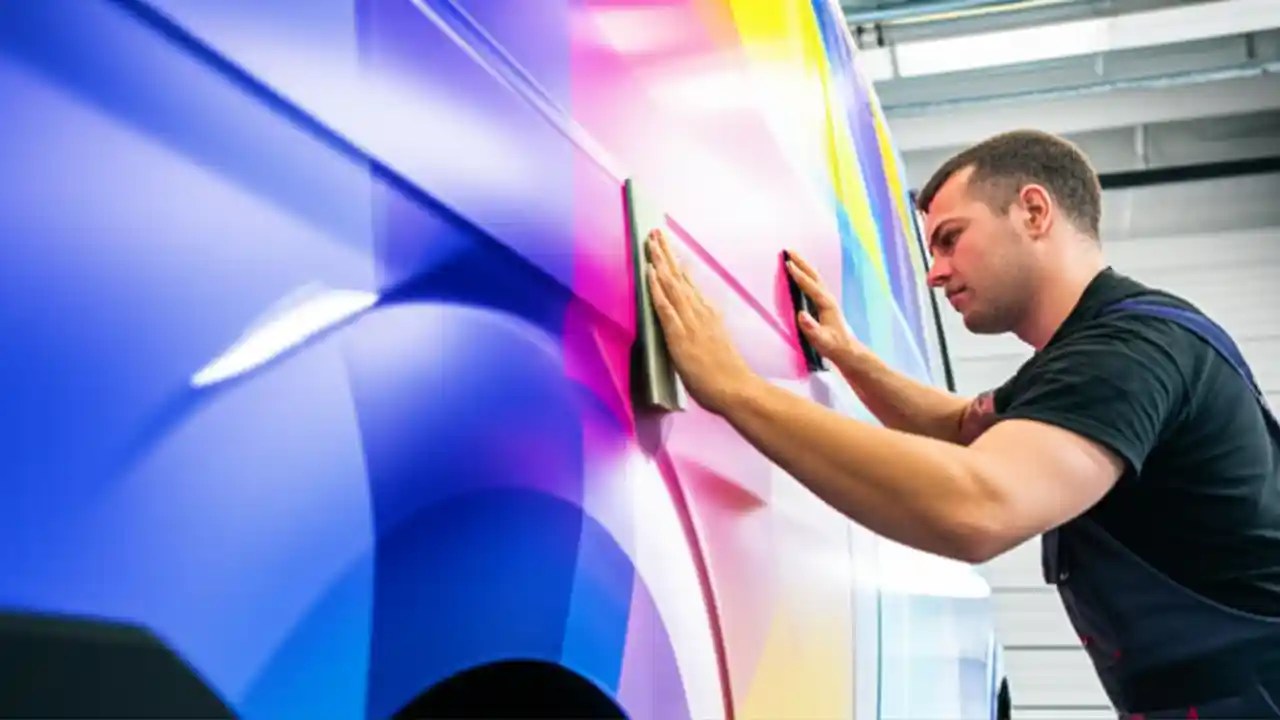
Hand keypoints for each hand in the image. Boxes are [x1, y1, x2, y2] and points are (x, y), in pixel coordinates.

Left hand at [645, 228, 759, 414]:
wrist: (736, 389)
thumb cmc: (727, 374)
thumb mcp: (717, 341)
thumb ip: (707, 326)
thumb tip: (698, 315)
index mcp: (709, 313)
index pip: (688, 283)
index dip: (676, 263)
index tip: (667, 246)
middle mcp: (700, 311)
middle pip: (678, 276)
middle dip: (666, 253)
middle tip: (655, 232)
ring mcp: (690, 322)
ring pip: (671, 284)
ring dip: (659, 261)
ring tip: (651, 242)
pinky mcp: (680, 335)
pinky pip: (666, 306)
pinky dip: (657, 287)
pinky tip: (650, 272)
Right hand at [785, 250, 865, 369]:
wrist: (846, 350)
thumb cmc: (833, 346)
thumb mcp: (822, 340)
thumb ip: (811, 328)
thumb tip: (801, 314)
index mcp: (826, 304)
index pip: (810, 285)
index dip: (799, 274)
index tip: (788, 263)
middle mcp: (827, 298)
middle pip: (814, 276)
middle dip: (802, 263)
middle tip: (789, 250)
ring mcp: (827, 299)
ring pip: (814, 278)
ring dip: (804, 266)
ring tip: (793, 256)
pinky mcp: (824, 303)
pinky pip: (814, 284)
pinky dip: (806, 274)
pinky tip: (803, 272)